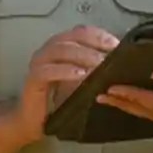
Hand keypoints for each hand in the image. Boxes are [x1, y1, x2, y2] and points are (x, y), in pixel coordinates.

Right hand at [7, 24, 118, 144]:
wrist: (36, 121)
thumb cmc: (62, 98)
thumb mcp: (84, 79)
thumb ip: (97, 67)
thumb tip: (120, 59)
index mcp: (62, 45)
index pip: (82, 31)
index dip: (100, 36)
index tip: (116, 46)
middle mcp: (49, 49)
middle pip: (73, 37)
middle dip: (94, 45)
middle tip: (111, 57)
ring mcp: (39, 62)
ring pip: (60, 50)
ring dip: (82, 55)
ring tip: (98, 65)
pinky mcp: (33, 79)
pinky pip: (48, 70)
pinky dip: (65, 71)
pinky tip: (80, 75)